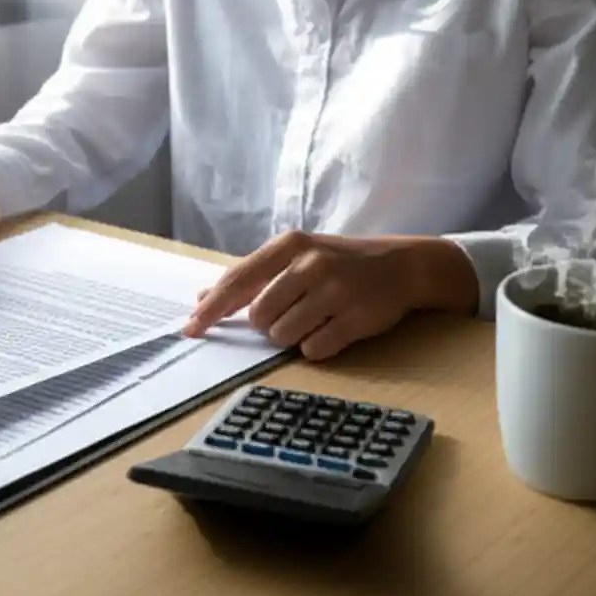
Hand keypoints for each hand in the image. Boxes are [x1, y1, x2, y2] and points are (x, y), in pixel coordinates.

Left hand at [182, 231, 477, 359]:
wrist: (404, 264)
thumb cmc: (339, 262)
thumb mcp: (296, 256)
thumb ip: (252, 276)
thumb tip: (203, 297)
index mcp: (289, 245)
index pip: (237, 280)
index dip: (211, 309)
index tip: (191, 329)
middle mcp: (310, 263)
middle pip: (259, 317)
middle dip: (268, 325)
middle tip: (292, 313)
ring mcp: (335, 290)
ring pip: (283, 336)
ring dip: (292, 337)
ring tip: (316, 318)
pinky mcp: (356, 317)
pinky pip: (314, 350)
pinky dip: (317, 347)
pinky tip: (333, 329)